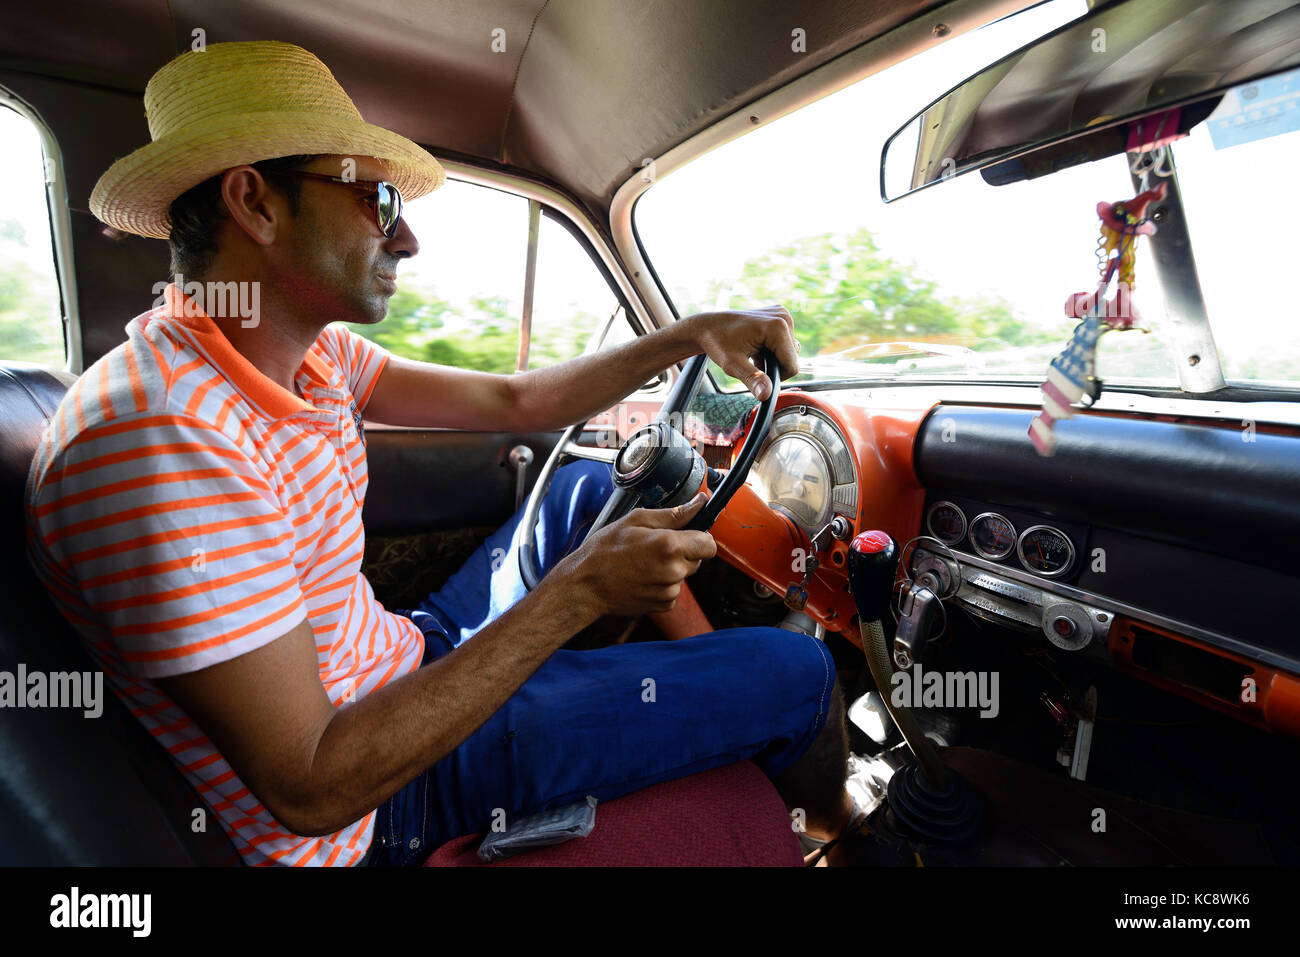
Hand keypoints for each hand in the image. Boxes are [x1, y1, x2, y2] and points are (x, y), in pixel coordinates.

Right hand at [556, 493, 717, 616]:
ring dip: (672, 567)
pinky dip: (663, 583)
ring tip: (644, 563)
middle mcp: (674, 570)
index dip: (699, 536)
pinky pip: (674, 589)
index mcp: (670, 545)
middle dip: (683, 551)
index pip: (709, 543)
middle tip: (655, 546)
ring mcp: (670, 590)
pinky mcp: (664, 605)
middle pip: (698, 558)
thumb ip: (674, 513)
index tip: (686, 534)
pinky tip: (643, 577)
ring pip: (685, 574)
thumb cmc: (605, 550)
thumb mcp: (636, 520)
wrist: (586, 585)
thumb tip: (700, 502)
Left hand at [686, 304, 800, 399]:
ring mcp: (782, 315)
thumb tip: (766, 395)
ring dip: (773, 359)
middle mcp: (783, 317)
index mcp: (777, 327)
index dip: (776, 376)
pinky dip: (772, 349)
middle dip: (774, 366)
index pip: (792, 366)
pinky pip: (785, 343)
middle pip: (792, 359)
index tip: (757, 373)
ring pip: (789, 352)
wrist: (709, 326)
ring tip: (753, 354)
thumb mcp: (734, 364)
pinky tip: (757, 347)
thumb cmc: (718, 342)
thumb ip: (753, 379)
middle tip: (752, 361)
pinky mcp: (780, 316)